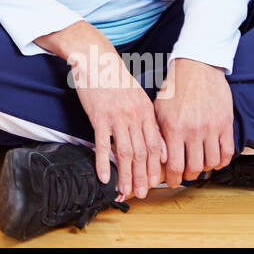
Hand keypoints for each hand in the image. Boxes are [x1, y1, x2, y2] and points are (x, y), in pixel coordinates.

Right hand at [69, 42, 165, 199]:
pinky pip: (103, 144)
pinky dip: (103, 163)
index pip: (155, 146)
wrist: (96, 59)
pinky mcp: (99, 116)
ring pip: (125, 153)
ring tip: (124, 192)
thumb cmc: (115, 78)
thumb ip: (147, 120)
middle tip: (142, 194)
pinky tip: (104, 177)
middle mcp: (135, 116)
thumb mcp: (138, 97)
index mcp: (147, 111)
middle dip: (142, 177)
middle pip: (142, 153)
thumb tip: (157, 145)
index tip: (153, 183)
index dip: (155, 168)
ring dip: (125, 176)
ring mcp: (117, 117)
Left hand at [154, 58, 234, 187]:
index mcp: (173, 127)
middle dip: (188, 176)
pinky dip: (222, 161)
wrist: (197, 67)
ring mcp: (211, 128)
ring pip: (211, 162)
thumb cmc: (175, 87)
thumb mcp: (158, 109)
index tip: (172, 182)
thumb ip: (158, 134)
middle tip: (185, 175)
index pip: (173, 164)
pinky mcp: (225, 124)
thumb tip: (158, 158)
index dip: (173, 178)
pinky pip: (228, 152)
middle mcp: (193, 130)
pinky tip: (216, 160)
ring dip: (206, 169)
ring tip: (200, 166)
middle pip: (194, 168)